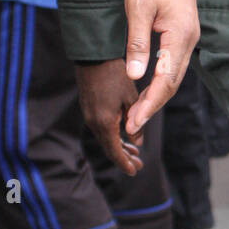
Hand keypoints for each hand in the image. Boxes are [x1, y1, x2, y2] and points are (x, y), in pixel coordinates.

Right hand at [75, 60, 143, 175]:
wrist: (94, 56)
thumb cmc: (115, 75)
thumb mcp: (130, 98)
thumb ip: (135, 121)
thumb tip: (138, 141)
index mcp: (105, 122)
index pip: (114, 151)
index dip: (124, 163)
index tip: (134, 172)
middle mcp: (94, 122)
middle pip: (109, 147)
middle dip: (124, 158)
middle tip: (139, 164)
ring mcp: (89, 116)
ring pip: (105, 138)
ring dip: (119, 146)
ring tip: (135, 152)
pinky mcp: (89, 108)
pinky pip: (101, 128)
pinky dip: (113, 135)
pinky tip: (124, 135)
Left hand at [123, 0, 199, 135]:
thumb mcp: (138, 8)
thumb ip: (138, 44)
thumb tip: (135, 77)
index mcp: (180, 35)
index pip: (165, 80)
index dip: (149, 103)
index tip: (133, 121)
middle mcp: (189, 39)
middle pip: (173, 83)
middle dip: (153, 106)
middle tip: (132, 125)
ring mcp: (188, 37)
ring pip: (174, 75)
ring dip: (157, 96)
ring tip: (137, 114)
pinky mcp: (182, 33)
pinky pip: (173, 64)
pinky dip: (161, 81)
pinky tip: (148, 89)